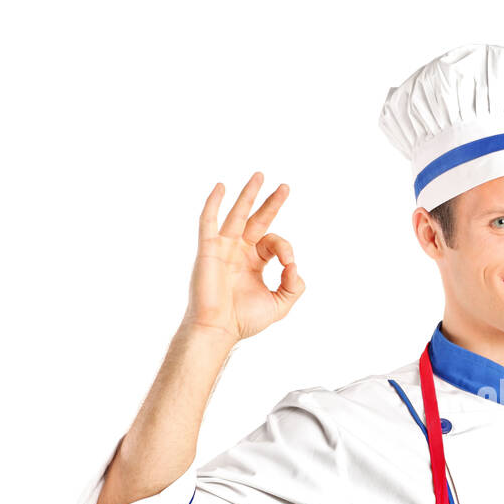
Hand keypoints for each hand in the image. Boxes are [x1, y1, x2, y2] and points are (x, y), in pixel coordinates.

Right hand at [184, 172, 305, 341]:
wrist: (219, 328)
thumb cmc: (244, 319)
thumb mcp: (280, 304)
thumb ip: (293, 286)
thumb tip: (295, 266)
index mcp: (254, 262)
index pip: (274, 243)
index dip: (286, 249)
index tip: (290, 266)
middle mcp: (238, 251)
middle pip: (257, 220)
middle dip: (271, 203)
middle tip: (285, 187)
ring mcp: (223, 248)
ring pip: (237, 214)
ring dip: (248, 195)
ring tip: (260, 175)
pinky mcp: (208, 249)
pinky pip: (209, 221)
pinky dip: (213, 203)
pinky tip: (221, 187)